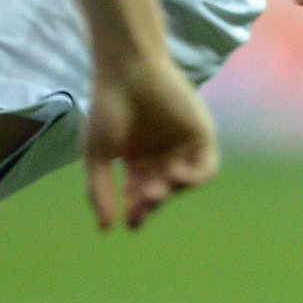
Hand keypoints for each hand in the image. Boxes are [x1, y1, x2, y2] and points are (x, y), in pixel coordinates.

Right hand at [82, 53, 217, 229]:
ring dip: (171, 193)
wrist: (128, 74)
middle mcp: (161, 155)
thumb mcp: (96, 155)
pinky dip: (193, 179)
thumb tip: (105, 229)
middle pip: (162, 192)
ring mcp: (182, 146)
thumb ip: (100, 191)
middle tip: (140, 204)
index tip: (131, 223)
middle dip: (151, 203)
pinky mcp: (202, 135)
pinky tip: (175, 175)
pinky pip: (206, 169)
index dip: (137, 211)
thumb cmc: (108, 109)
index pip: (140, 195)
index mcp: (136, 161)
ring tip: (155, 190)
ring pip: (184, 184)